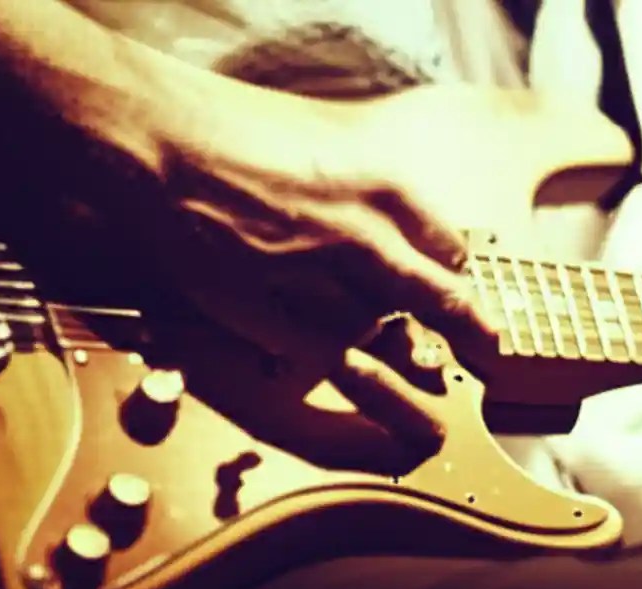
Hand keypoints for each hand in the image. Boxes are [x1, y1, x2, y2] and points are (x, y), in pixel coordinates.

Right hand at [139, 99, 496, 447]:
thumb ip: (362, 188)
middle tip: (490, 351)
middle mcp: (361, 237)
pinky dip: (362, 383)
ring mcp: (318, 282)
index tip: (455, 285)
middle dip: (469, 329)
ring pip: (379, 332)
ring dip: (389, 348)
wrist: (151, 140)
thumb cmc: (226, 132)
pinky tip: (385, 403)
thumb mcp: (320, 143)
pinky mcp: (272, 317)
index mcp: (379, 189)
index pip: (446, 248)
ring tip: (403, 371)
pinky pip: (334, 362)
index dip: (451, 272)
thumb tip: (394, 218)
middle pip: (436, 299)